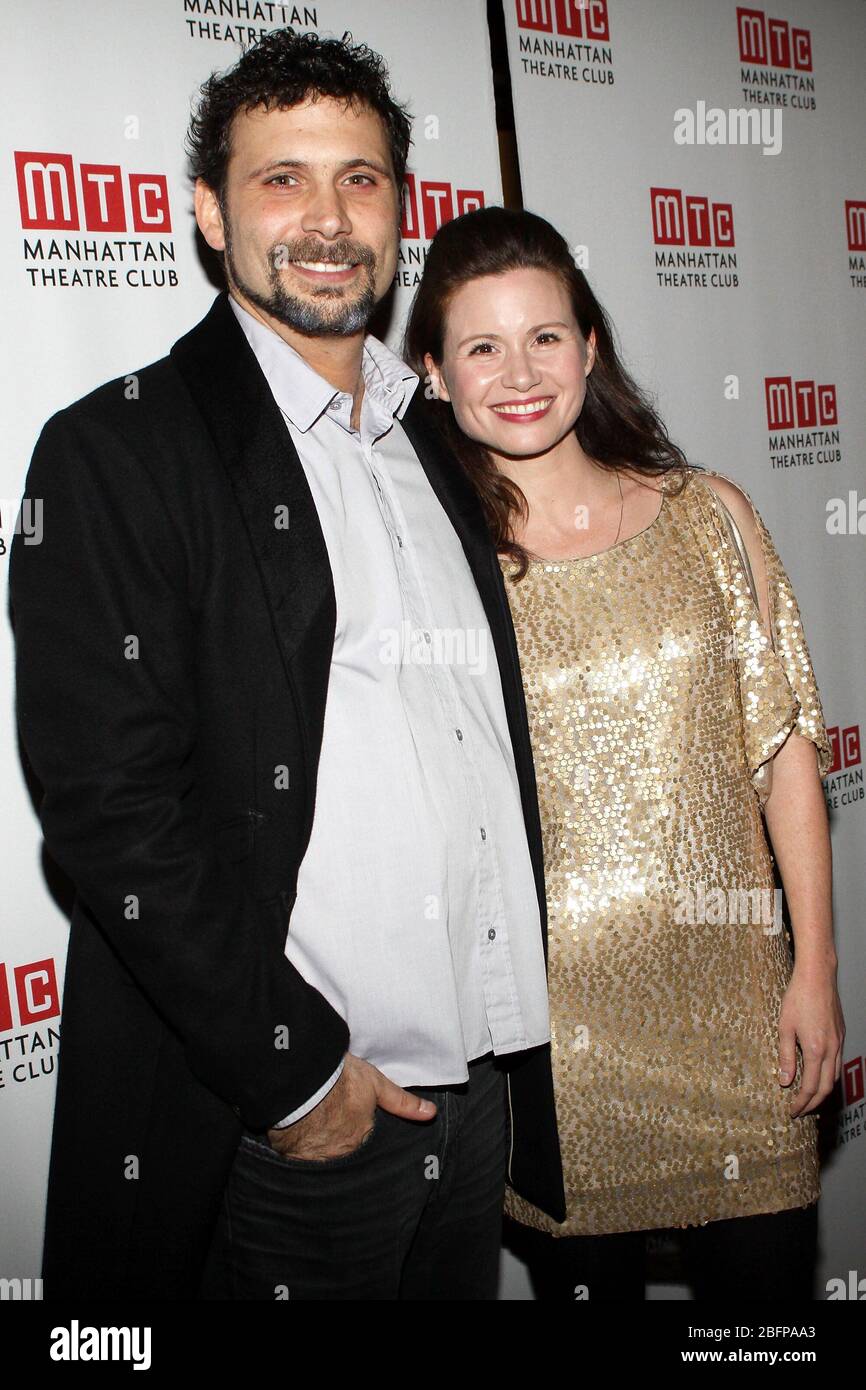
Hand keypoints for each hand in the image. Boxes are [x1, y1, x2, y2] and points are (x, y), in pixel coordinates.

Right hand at [266, 1052, 436, 1159]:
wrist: (302, 1079)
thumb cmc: (340, 1079)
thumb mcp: (376, 1083)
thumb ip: (402, 1102)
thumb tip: (430, 1114)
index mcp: (363, 1137)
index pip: (365, 1142)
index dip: (359, 1132)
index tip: (353, 1124)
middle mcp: (343, 1152)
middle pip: (345, 1151)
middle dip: (342, 1143)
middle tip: (333, 1127)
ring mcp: (318, 1155)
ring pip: (324, 1156)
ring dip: (322, 1148)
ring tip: (316, 1131)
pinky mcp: (294, 1154)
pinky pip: (301, 1158)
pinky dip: (301, 1151)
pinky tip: (299, 1139)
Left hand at [778, 961, 844, 1117]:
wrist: (817, 976)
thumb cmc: (798, 998)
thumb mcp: (784, 1027)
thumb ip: (786, 1056)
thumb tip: (785, 1081)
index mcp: (816, 1050)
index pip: (809, 1087)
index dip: (801, 1103)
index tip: (792, 1111)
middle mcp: (831, 1049)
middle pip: (826, 1087)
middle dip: (813, 1103)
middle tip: (800, 1111)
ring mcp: (839, 1042)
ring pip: (835, 1076)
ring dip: (823, 1092)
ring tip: (809, 1099)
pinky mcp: (840, 1035)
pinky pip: (837, 1063)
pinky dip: (829, 1076)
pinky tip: (819, 1075)